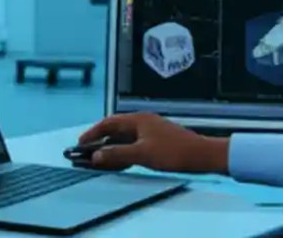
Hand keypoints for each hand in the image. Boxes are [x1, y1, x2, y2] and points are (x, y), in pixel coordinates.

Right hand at [76, 112, 229, 173]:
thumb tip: (96, 156)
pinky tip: (120, 163)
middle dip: (100, 141)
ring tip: (100, 160)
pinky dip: (123, 152)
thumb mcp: (142, 155)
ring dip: (112, 148)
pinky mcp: (157, 141)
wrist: (203, 156)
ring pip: (124, 138)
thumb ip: (118, 154)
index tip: (80, 144)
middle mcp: (142, 122)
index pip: (108, 123)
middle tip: (87, 153)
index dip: (92, 133)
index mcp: (138, 120)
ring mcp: (151, 131)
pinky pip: (134, 145)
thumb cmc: (174, 152)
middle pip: (115, 130)